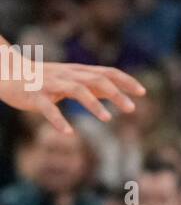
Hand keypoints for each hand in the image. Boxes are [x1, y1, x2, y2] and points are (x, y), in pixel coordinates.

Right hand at [0, 58, 145, 131]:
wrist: (8, 74)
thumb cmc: (43, 80)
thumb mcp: (70, 80)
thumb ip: (90, 85)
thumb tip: (114, 93)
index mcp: (78, 72)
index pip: (107, 72)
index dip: (125, 81)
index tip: (143, 92)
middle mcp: (67, 75)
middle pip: (96, 79)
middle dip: (116, 94)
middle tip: (132, 109)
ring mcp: (51, 84)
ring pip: (76, 90)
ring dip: (93, 104)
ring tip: (107, 119)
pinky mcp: (36, 96)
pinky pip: (48, 108)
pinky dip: (59, 120)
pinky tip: (68, 132)